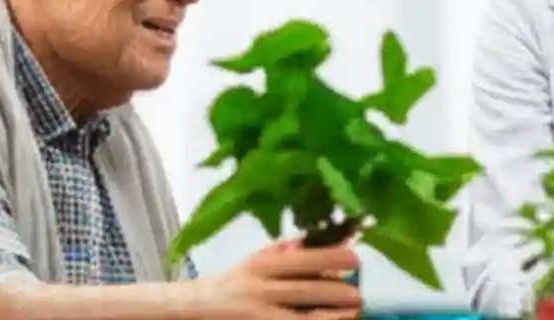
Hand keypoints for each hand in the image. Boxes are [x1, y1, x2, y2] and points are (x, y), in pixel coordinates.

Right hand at [185, 242, 360, 319]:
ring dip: (331, 317)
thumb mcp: (257, 260)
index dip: (331, 259)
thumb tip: (332, 241)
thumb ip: (289, 252)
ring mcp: (259, 316)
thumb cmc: (235, 282)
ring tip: (352, 314)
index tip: (355, 259)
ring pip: (302, 319)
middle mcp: (259, 290)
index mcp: (262, 264)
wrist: (196, 310)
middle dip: (336, 293)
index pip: (301, 259)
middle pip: (303, 291)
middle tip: (357, 295)